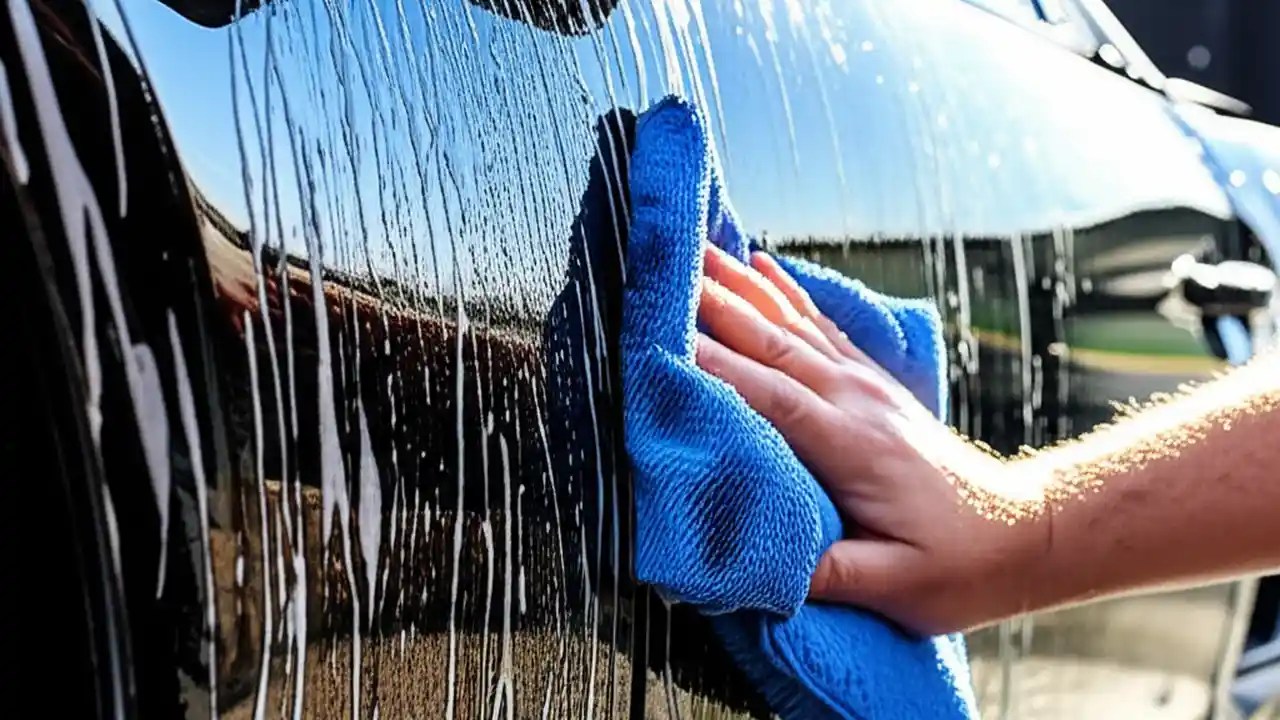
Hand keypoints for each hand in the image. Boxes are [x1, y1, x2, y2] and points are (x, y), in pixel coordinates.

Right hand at [695, 245, 1050, 633]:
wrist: (1023, 536)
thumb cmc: (958, 566)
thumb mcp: (897, 587)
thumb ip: (828, 573)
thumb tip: (757, 564)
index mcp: (854, 446)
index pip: (769, 395)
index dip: (714, 366)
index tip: (662, 338)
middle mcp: (856, 401)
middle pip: (771, 342)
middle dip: (713, 304)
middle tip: (662, 267)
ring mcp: (866, 385)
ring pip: (790, 323)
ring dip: (739, 283)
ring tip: (695, 246)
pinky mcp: (871, 384)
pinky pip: (817, 325)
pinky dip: (783, 290)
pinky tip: (759, 263)